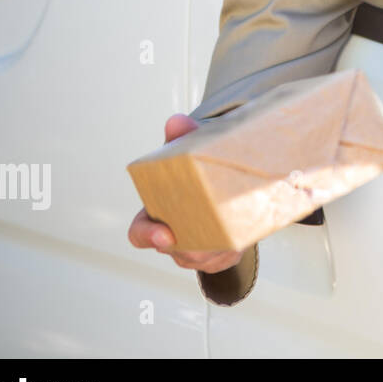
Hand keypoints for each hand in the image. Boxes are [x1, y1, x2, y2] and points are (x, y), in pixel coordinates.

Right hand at [127, 114, 243, 273]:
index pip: (139, 233)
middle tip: (211, 231)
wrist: (225, 187)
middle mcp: (172, 236)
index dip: (147, 236)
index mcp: (156, 214)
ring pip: (202, 259)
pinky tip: (243, 234)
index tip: (163, 234)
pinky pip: (224, 260)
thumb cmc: (199, 173)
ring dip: (217, 247)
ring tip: (232, 231)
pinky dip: (234, 249)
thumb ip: (182, 138)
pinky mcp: (218, 255)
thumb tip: (176, 121)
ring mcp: (195, 250)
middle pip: (176, 250)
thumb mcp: (189, 154)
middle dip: (192, 245)